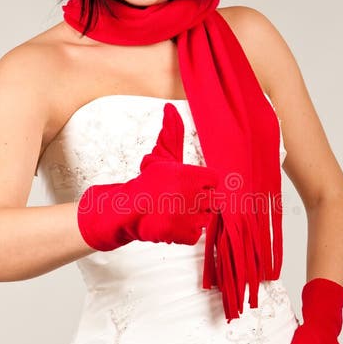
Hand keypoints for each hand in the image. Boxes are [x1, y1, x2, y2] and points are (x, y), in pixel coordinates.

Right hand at [77, 102, 218, 249]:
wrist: (127, 210)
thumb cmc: (148, 183)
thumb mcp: (163, 156)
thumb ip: (172, 133)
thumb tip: (170, 108)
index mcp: (192, 175)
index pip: (215, 180)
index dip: (203, 183)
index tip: (191, 185)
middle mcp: (194, 196)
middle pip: (212, 200)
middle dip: (198, 201)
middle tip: (180, 200)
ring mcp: (190, 217)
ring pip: (204, 218)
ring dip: (192, 217)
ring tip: (175, 211)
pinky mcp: (186, 235)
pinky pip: (195, 234)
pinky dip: (185, 233)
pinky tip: (173, 224)